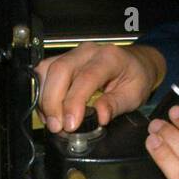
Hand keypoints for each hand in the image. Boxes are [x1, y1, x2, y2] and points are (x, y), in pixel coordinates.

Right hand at [36, 42, 164, 131]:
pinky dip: (42, 94)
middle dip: (53, 102)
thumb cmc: (135, 78)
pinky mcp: (63, 60)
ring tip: (52, 121)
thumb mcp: (134, 95)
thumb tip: (99, 117)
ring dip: (44, 98)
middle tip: (57, 127)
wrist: (136, 64)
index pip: (85, 78)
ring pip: (47, 70)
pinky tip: (50, 112)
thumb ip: (115, 105)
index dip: (74, 102)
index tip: (70, 124)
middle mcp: (88, 51)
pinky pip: (44, 73)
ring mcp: (73, 54)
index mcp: (109, 58)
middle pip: (60, 70)